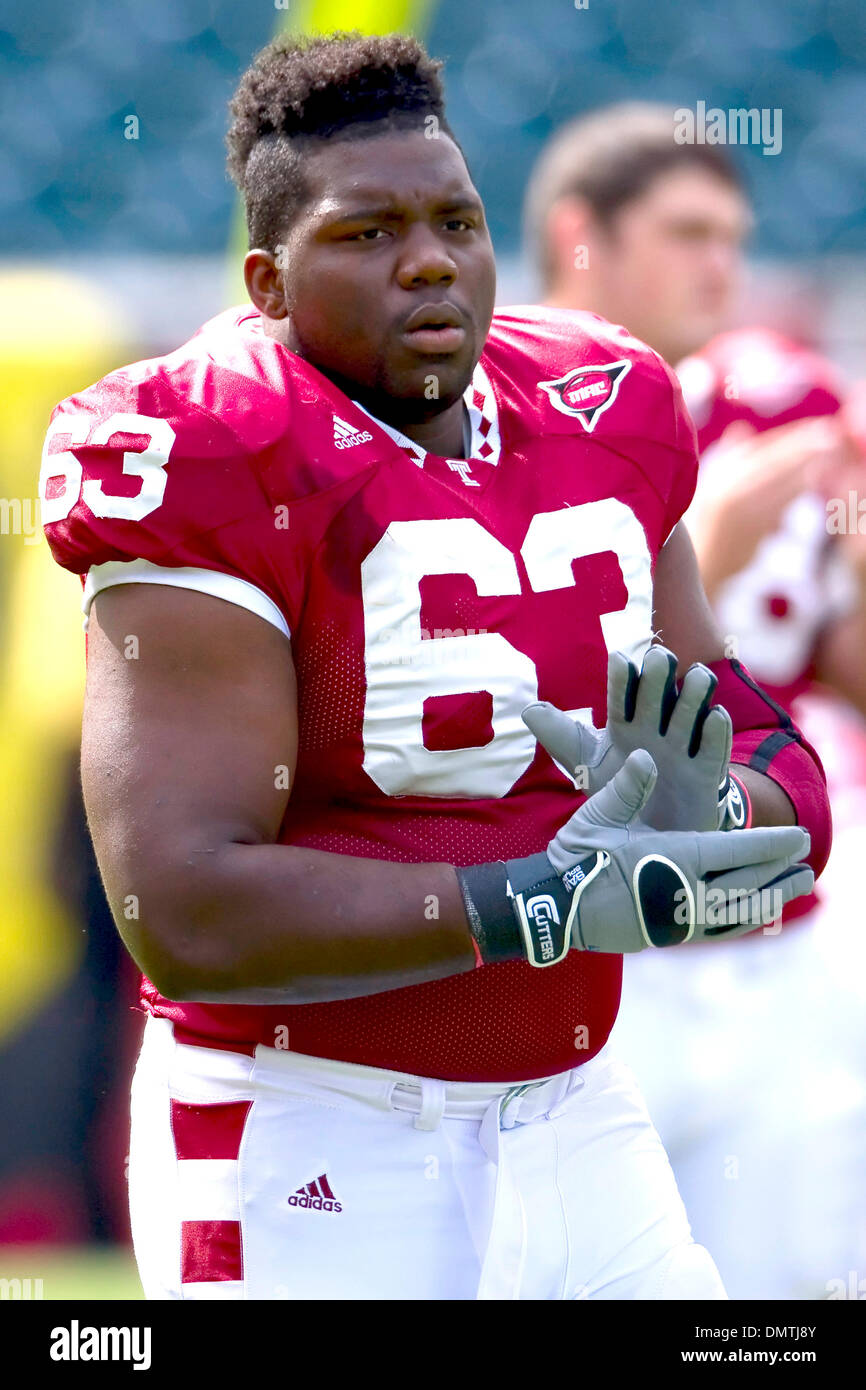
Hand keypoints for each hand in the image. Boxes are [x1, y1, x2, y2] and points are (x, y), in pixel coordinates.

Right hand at [504, 750, 812, 961]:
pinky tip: (757, 911)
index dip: (769, 846)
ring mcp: (677, 918)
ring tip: (794, 886)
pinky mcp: (669, 934)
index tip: (799, 840)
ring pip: (737, 911)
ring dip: (769, 898)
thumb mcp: (598, 817)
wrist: (556, 907)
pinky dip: (744, 918)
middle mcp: (680, 892)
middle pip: (745, 885)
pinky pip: (718, 928)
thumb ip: (626, 788)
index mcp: (668, 858)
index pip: (732, 852)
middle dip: (778, 873)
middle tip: (807, 864)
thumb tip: (646, 757)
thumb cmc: (576, 857)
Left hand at [523, 645, 739, 831]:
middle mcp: (656, 727)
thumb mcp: (586, 763)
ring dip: (694, 694)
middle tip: (658, 659)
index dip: (622, 678)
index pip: (623, 694)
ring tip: (696, 677)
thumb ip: (561, 736)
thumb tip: (528, 710)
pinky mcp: (706, 773)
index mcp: (625, 722)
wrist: (650, 832)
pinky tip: (715, 716)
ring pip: (691, 713)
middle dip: (659, 677)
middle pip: (659, 696)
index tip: (618, 660)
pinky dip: (715, 733)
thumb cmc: (617, 788)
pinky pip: (713, 750)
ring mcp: (682, 747)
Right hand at [685, 415, 848, 596]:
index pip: (760, 451)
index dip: (790, 437)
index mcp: (719, 479)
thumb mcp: (711, 487)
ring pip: (782, 484)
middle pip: (774, 463)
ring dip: (808, 466)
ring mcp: (742, 514)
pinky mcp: (754, 532)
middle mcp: (728, 493)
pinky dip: (799, 490)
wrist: (703, 563)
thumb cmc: (707, 523)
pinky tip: (814, 479)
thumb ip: (728, 458)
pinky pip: (782, 505)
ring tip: (831, 452)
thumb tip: (742, 428)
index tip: (816, 426)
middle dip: (804, 447)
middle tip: (831, 435)